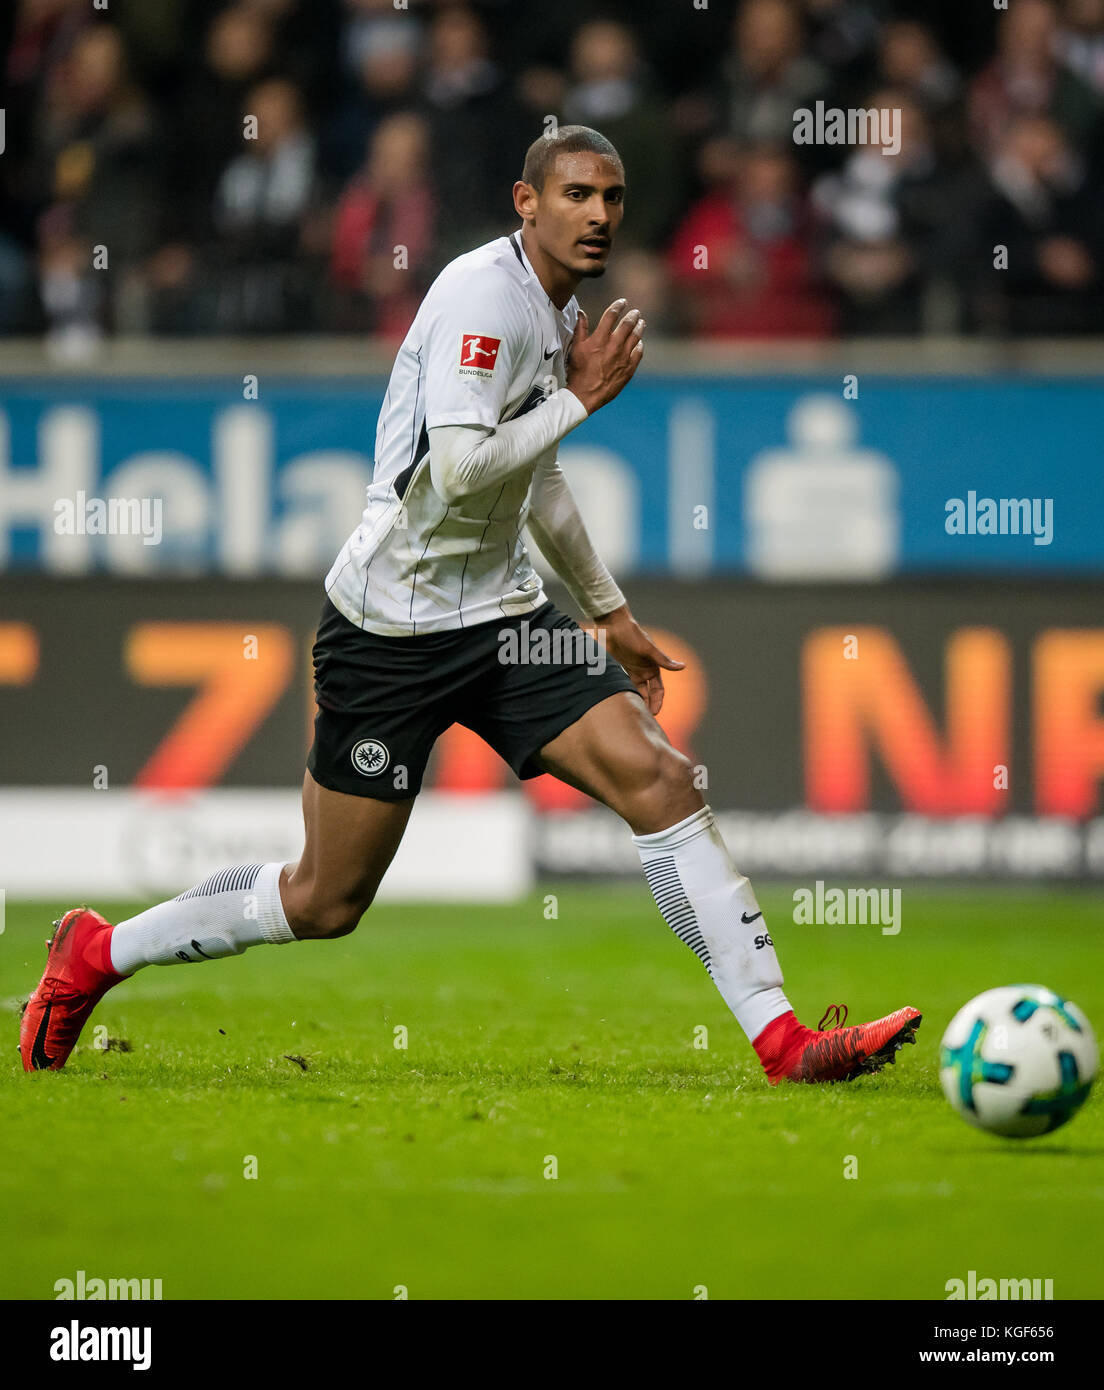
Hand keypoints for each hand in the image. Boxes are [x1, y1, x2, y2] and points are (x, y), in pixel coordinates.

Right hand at [565, 299, 644, 413]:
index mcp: (600, 339)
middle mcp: (614, 346)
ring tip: (641, 322)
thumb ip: (580, 328)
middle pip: (627, 324)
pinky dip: (640, 345)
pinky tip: (639, 343)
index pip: (611, 315)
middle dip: (632, 315)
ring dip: (639, 327)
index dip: (618, 306)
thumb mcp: (576, 348)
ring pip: (636, 337)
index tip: (622, 302)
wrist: (586, 395)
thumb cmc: (578, 372)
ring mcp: (623, 357)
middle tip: (635, 312)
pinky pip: (638, 353)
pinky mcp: (629, 369)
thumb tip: (581, 312)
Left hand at [590, 606, 683, 714]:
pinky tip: (620, 703)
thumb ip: (663, 660)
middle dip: (647, 706)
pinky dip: (624, 693)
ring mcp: (632, 670)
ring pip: (636, 691)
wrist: (613, 625)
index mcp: (653, 668)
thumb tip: (683, 667)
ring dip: (636, 702)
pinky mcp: (620, 669)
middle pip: (648, 694)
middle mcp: (644, 671)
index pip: (658, 691)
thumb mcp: (648, 649)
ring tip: (632, 714)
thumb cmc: (632, 635)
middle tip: (643, 720)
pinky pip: (624, 685)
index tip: (653, 714)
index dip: (657, 703)